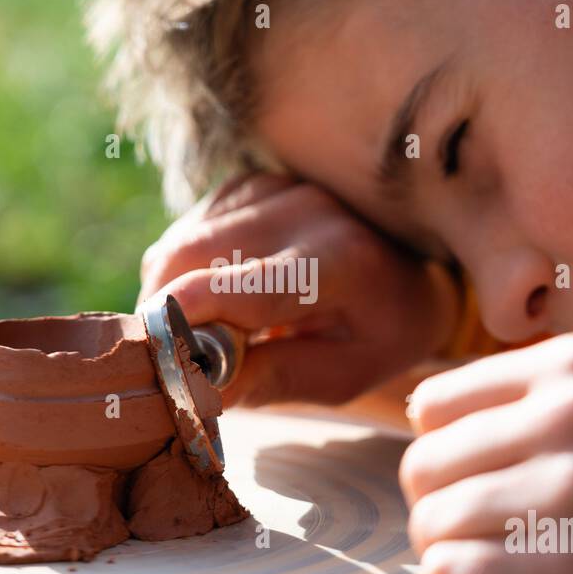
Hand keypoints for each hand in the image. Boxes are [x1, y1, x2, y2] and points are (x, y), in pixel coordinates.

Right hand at [138, 172, 460, 406]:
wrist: (417, 270)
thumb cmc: (383, 332)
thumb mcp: (346, 373)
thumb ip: (276, 378)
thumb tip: (200, 390)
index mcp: (338, 262)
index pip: (231, 287)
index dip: (177, 323)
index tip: (155, 362)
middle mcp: (305, 209)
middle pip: (187, 258)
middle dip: (163, 314)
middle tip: (171, 359)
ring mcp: (277, 186)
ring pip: (179, 243)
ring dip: (171, 293)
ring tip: (204, 332)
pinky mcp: (254, 183)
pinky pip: (190, 228)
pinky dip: (186, 270)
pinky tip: (219, 294)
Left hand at [400, 332, 572, 573]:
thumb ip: (547, 404)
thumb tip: (433, 420)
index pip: (436, 403)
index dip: (448, 456)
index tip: (480, 489)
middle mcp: (564, 413)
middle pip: (422, 464)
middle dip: (442, 510)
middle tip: (487, 543)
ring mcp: (562, 491)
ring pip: (429, 523)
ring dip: (453, 558)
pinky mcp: (559, 573)